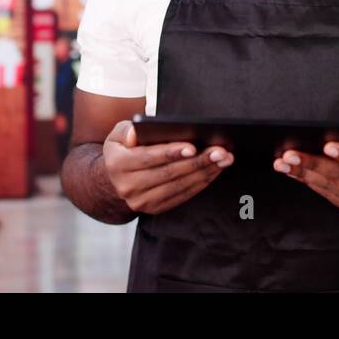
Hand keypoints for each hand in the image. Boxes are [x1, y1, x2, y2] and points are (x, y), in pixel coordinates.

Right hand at [102, 120, 232, 214]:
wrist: (115, 181)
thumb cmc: (123, 150)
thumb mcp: (118, 135)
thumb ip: (127, 130)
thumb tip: (136, 133)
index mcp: (118, 165)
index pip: (148, 157)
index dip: (172, 152)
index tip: (193, 146)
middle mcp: (128, 186)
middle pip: (169, 173)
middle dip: (197, 161)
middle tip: (220, 151)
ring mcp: (142, 201)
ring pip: (179, 185)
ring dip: (204, 172)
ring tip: (223, 160)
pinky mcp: (155, 208)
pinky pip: (182, 195)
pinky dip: (200, 183)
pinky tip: (213, 171)